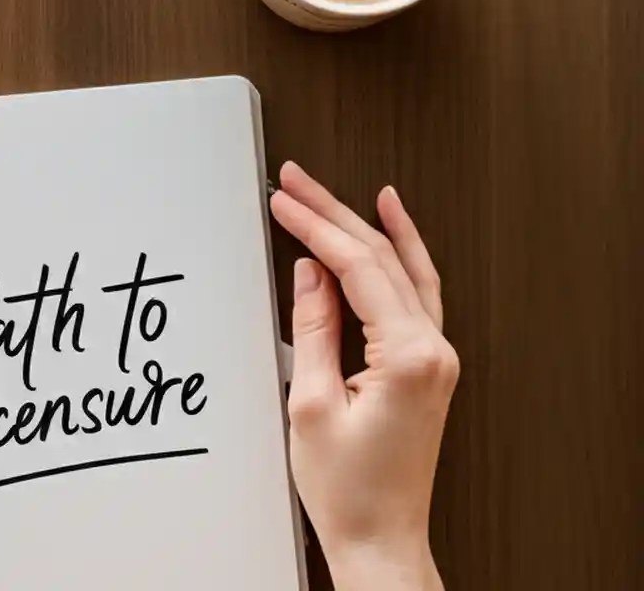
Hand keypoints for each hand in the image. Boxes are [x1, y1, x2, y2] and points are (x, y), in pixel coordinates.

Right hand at [271, 163, 457, 590]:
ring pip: (405, 270)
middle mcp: (433, 350)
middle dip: (335, 214)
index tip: (283, 201)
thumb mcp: (309, 402)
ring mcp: (437, 358)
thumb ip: (312, 328)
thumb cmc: (348, 490)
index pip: (358, 268)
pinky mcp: (427, 368)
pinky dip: (402, 258)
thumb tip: (310, 272)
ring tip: (342, 190)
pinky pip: (418, 295)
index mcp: (408, 356)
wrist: (380, 539)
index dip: (315, 227)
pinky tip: (390, 233)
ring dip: (369, 228)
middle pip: (384, 259)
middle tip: (297, 181)